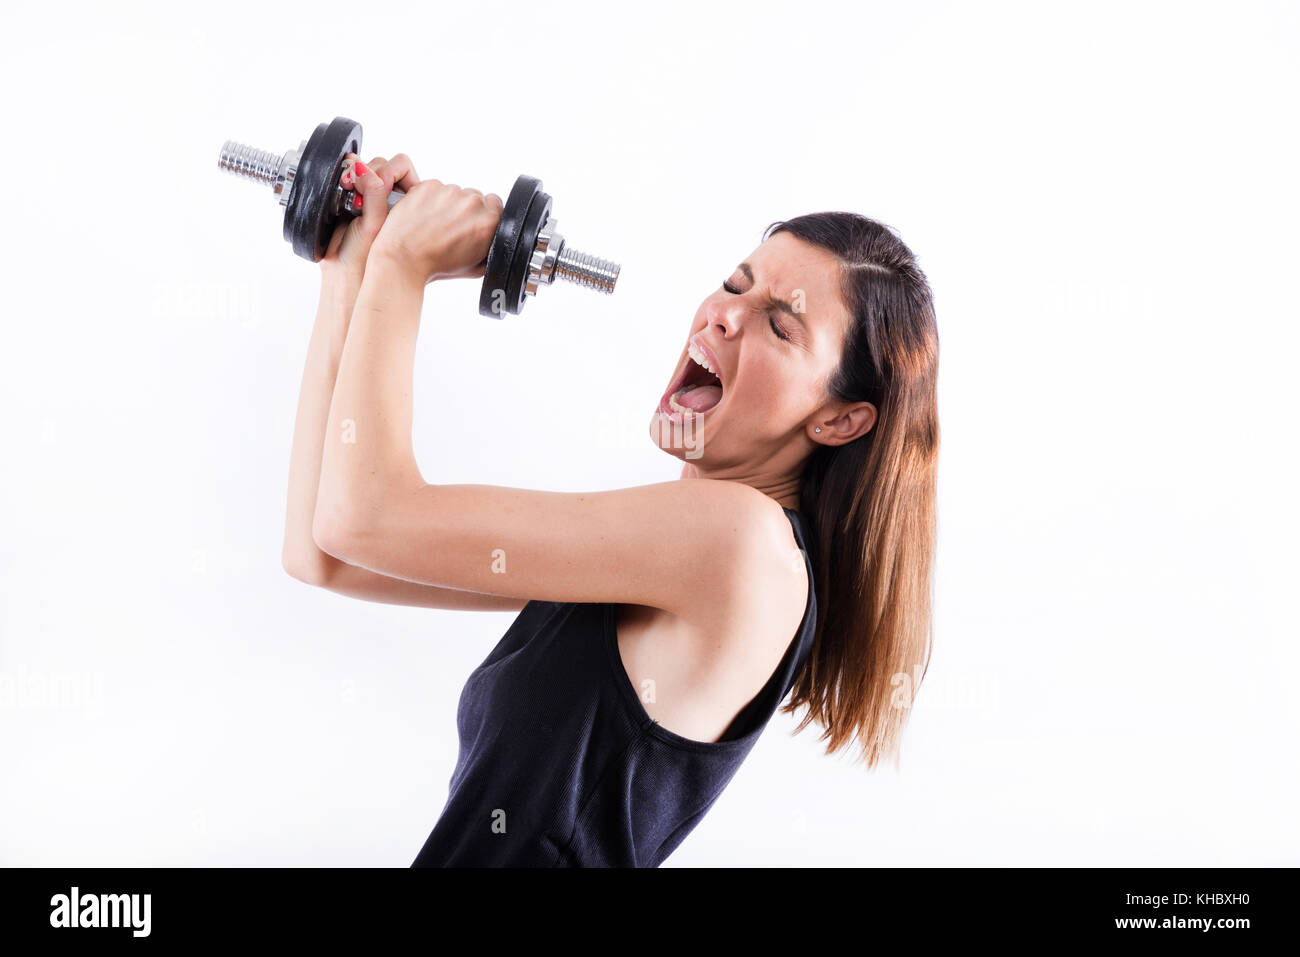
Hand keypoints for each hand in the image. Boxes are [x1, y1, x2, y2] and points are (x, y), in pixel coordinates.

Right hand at [319, 152, 418, 284]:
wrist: (346, 274)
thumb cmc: (367, 258)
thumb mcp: (375, 224)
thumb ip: (374, 193)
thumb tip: (363, 168)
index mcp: (410, 202)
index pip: (401, 166)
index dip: (388, 171)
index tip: (379, 184)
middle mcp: (392, 198)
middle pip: (380, 166)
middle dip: (366, 173)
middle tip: (353, 187)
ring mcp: (373, 198)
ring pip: (363, 171)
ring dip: (353, 175)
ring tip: (346, 188)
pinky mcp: (354, 199)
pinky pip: (350, 179)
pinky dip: (345, 180)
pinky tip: (342, 188)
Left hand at [369, 179, 503, 284]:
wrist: (404, 260)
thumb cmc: (436, 266)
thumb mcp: (475, 268)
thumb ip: (490, 249)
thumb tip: (493, 239)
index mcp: (488, 222)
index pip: (495, 204)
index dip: (482, 214)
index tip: (470, 222)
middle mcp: (472, 203)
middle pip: (474, 197)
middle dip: (464, 210)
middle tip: (449, 227)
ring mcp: (450, 192)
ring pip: (454, 192)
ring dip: (446, 204)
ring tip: (433, 224)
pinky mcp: (429, 186)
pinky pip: (435, 188)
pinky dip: (429, 199)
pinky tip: (423, 216)